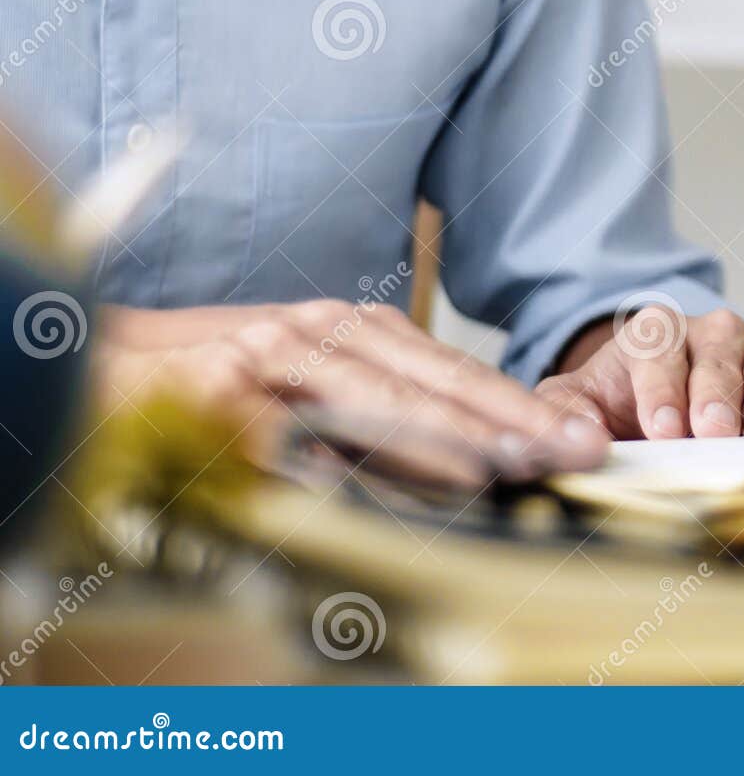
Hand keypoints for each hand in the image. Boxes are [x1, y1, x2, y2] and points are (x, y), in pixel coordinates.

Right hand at [93, 301, 609, 488]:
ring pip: (380, 404)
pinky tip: (385, 484)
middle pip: (435, 384)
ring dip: (454, 438)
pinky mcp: (222, 399)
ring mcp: (273, 362)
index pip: (454, 372)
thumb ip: (379, 409)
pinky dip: (351, 462)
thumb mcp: (308, 377)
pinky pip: (302, 441)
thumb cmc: (215, 375)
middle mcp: (322, 334)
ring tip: (514, 465)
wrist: (97, 360)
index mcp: (353, 328)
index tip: (578, 439)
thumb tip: (472, 460)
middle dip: (513, 423)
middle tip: (575, 452)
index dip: (520, 407)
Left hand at [530, 307, 743, 439]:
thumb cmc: (611, 401)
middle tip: (713, 432)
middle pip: (716, 358)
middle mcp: (706, 334)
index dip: (661, 392)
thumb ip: (559, 415)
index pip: (658, 356)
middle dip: (715, 397)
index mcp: (652, 333)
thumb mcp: (572, 401)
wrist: (645, 393)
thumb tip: (572, 441)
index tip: (662, 430)